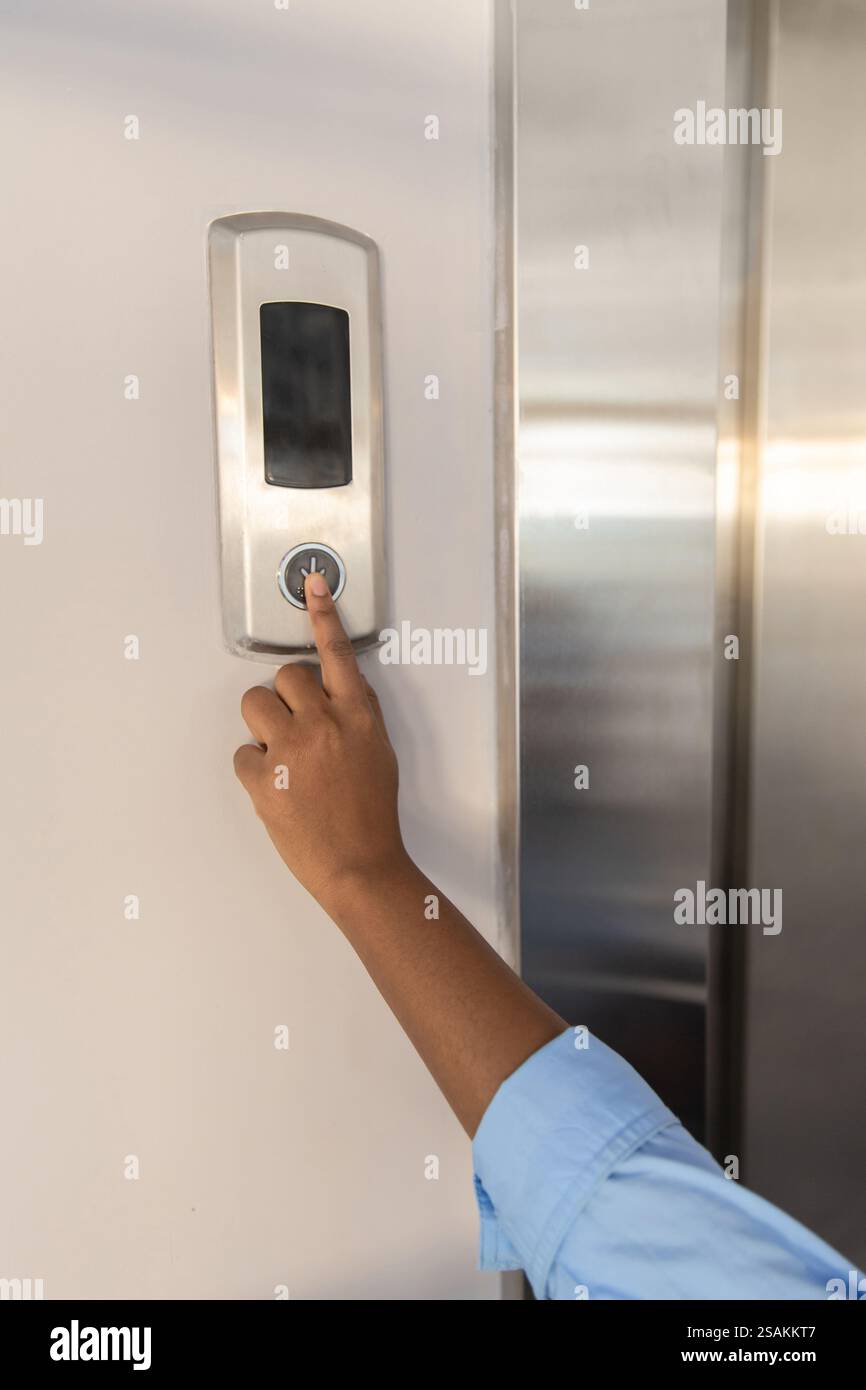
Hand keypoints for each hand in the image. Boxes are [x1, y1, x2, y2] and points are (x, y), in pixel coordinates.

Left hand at [234, 573, 406, 909]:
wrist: (361, 865)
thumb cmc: (373, 814)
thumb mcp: (380, 753)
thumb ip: (358, 716)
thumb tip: (335, 692)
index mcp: (358, 716)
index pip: (336, 653)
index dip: (323, 614)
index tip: (311, 582)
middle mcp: (323, 724)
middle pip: (284, 676)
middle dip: (285, 697)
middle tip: (295, 727)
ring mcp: (290, 750)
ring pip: (253, 704)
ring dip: (262, 724)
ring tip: (281, 754)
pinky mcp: (262, 779)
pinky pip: (241, 753)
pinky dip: (253, 769)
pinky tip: (275, 788)